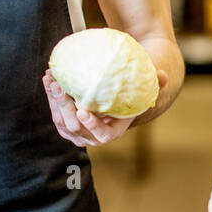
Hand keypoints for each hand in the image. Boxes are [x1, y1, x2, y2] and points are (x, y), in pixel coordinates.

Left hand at [43, 69, 167, 146]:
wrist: (115, 102)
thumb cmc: (130, 95)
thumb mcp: (143, 89)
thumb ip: (155, 83)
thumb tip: (163, 75)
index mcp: (112, 132)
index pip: (101, 134)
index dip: (91, 125)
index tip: (83, 111)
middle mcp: (92, 136)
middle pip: (74, 126)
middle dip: (64, 106)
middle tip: (60, 87)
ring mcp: (77, 132)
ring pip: (61, 119)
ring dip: (54, 99)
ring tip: (51, 78)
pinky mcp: (65, 123)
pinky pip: (55, 112)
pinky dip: (50, 96)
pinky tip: (49, 78)